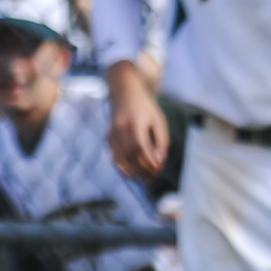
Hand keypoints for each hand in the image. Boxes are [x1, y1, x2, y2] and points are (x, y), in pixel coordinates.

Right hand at [106, 63, 168, 177]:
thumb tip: (159, 161)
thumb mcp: (159, 121)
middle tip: (152, 177)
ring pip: (121, 157)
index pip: (141, 147)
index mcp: (136, 121)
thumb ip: (161, 141)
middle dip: (142, 168)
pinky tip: (131, 174)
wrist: (126, 92)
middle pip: (131, 154)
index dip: (149, 161)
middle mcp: (121, 127)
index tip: (158, 169)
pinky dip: (122, 167)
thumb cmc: (146, 108)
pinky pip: (114, 156)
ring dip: (132, 171)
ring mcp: (113, 132)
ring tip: (143, 178)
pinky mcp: (108, 136)